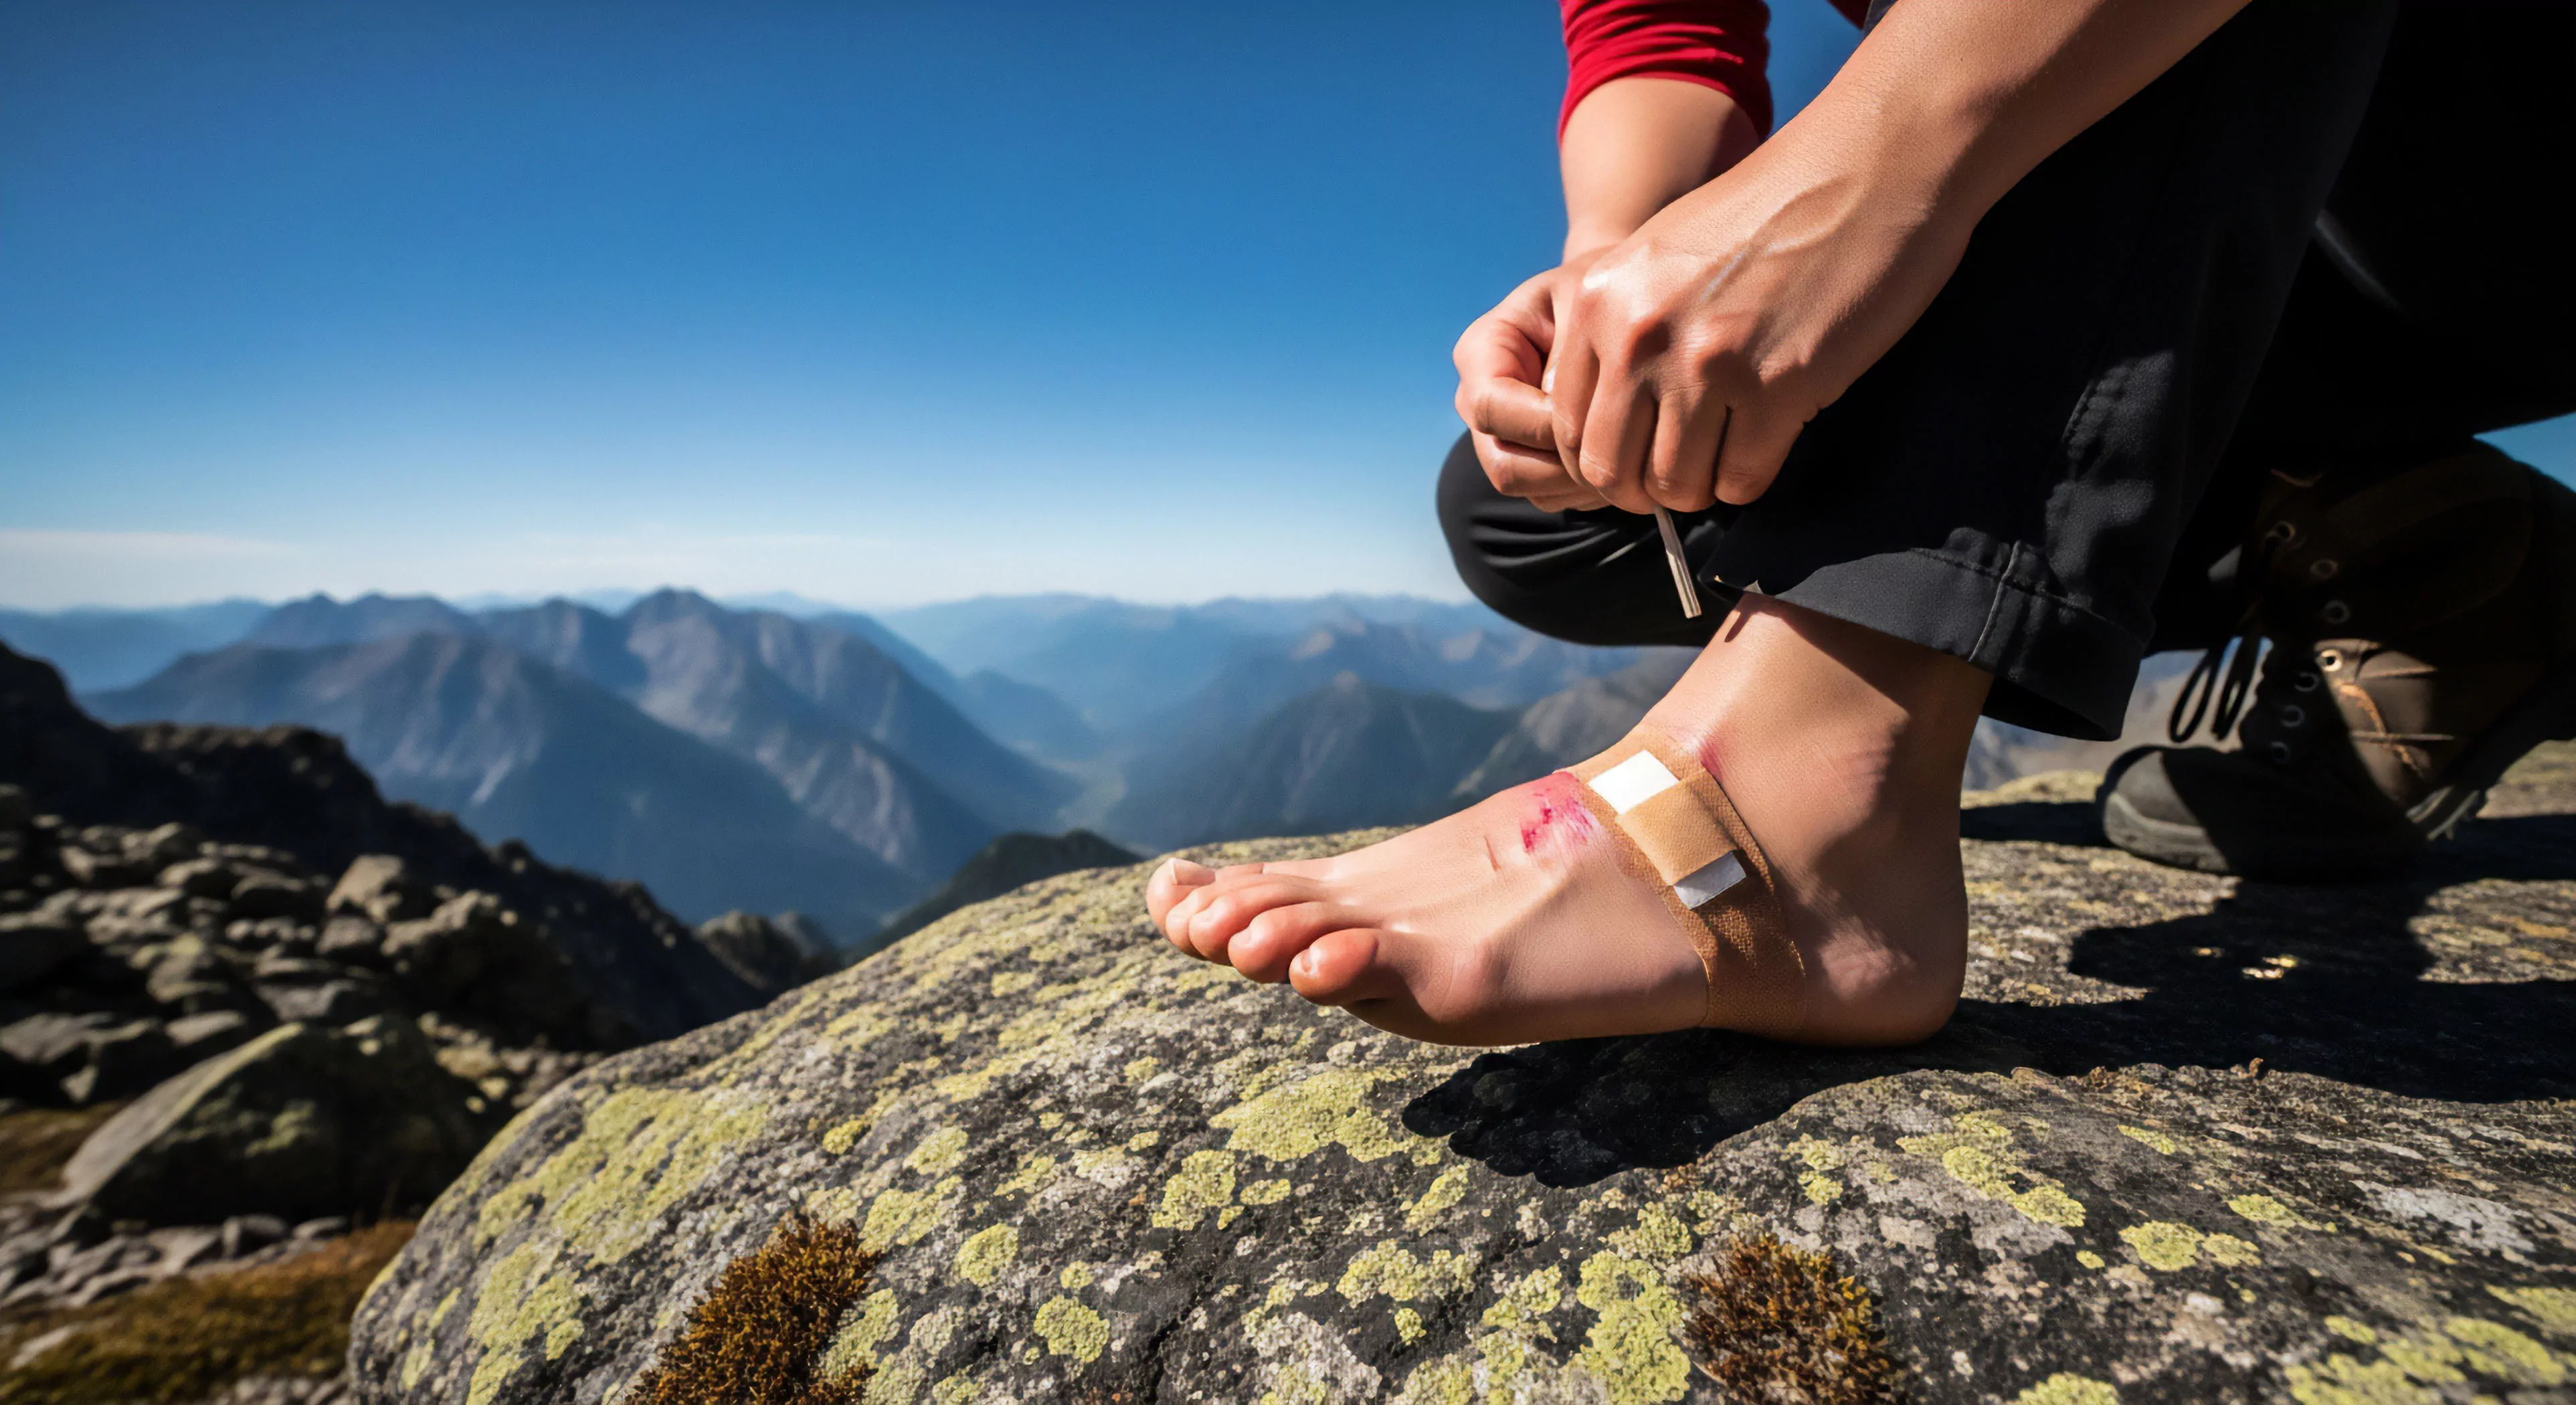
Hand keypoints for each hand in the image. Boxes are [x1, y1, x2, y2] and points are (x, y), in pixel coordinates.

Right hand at [1452, 255, 1608, 511]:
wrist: (1616, 307)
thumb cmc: (1603, 295)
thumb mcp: (1590, 303)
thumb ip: (1574, 355)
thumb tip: (1572, 419)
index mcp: (1481, 353)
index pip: (1492, 407)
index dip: (1546, 422)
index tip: (1605, 410)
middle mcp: (1479, 403)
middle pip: (1506, 464)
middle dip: (1570, 466)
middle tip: (1629, 448)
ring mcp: (1501, 440)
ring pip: (1532, 489)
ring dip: (1586, 483)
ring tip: (1634, 452)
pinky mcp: (1531, 465)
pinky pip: (1555, 498)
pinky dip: (1593, 490)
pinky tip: (1627, 458)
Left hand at [1545, 143, 1975, 513]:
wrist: (1872, 164)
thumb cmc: (1772, 210)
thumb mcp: (1662, 252)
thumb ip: (1622, 324)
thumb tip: (1609, 413)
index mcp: (1599, 299)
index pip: (1569, 427)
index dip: (1608, 456)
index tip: (1644, 450)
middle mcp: (1638, 335)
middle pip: (1613, 471)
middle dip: (1646, 487)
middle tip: (1686, 467)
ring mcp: (1706, 365)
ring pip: (1676, 486)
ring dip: (1702, 486)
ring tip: (1728, 453)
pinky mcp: (1778, 388)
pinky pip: (1741, 481)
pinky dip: (1750, 478)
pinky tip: (1768, 441)